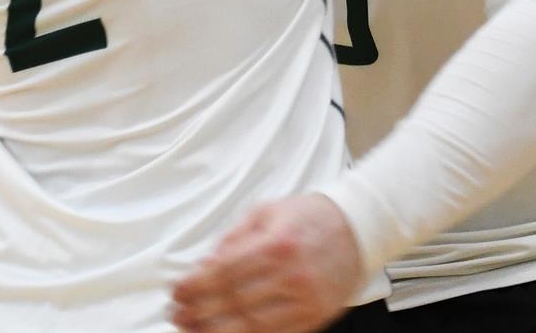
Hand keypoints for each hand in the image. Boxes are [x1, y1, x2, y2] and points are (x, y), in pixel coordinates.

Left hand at [171, 194, 362, 332]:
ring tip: (192, 328)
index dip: (195, 286)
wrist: (359, 229)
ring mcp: (306, 300)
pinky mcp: (315, 317)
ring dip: (215, 330)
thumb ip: (233, 239)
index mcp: (278, 244)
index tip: (177, 290)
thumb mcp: (267, 213)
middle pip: (234, 302)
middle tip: (176, 312)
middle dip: (198, 310)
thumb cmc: (313, 218)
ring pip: (251, 325)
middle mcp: (293, 275)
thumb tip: (204, 266)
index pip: (224, 272)